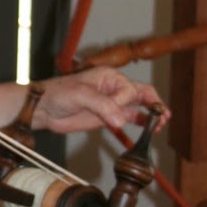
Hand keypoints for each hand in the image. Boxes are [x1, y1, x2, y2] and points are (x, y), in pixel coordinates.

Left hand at [33, 68, 168, 134]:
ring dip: (151, 114)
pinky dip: (141, 122)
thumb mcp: (80, 95)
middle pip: (142, 94)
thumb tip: (121, 120)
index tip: (115, 111)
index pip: (129, 88)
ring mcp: (112, 103)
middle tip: (163, 116)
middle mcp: (114, 88)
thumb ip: (102, 106)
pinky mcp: (109, 117)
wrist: (44, 109)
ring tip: (161, 124)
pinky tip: (149, 129)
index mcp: (109, 76)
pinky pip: (130, 118)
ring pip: (139, 107)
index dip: (125, 101)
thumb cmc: (58, 93)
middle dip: (154, 104)